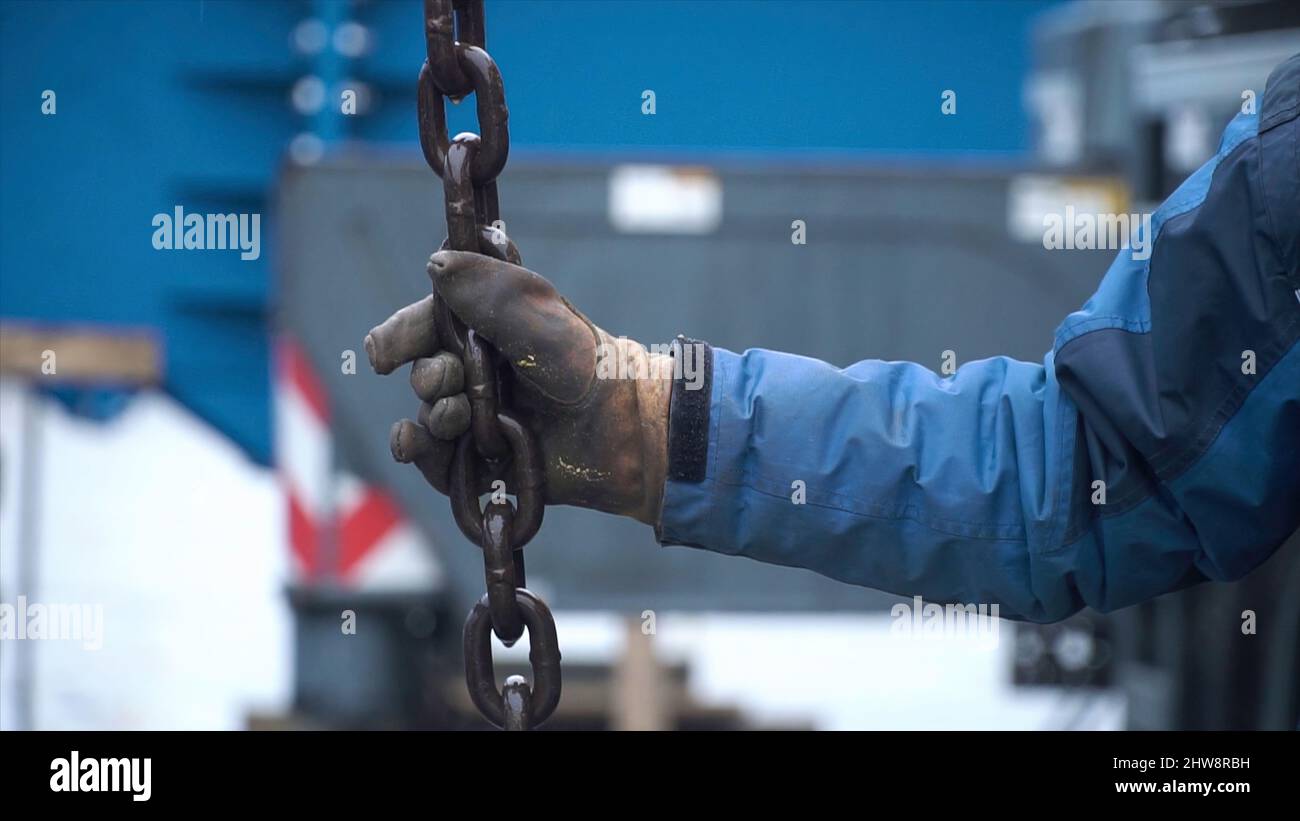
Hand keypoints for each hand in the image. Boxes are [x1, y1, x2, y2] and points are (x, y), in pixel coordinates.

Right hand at [365, 250, 671, 524]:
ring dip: (433, 414)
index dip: (399, 336)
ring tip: (458, 416)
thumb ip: (486, 290)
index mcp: (487, 329)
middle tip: (449, 382)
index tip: (384, 353)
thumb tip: (434, 263)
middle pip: (422, 372)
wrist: (621, 427)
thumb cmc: (587, 363)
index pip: (426, 326)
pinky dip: (419, 452)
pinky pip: (434, 461)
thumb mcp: (537, 314)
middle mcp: (479, 373)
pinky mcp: (484, 461)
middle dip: (428, 377)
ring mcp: (481, 418)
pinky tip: (415, 444)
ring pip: (427, 416)